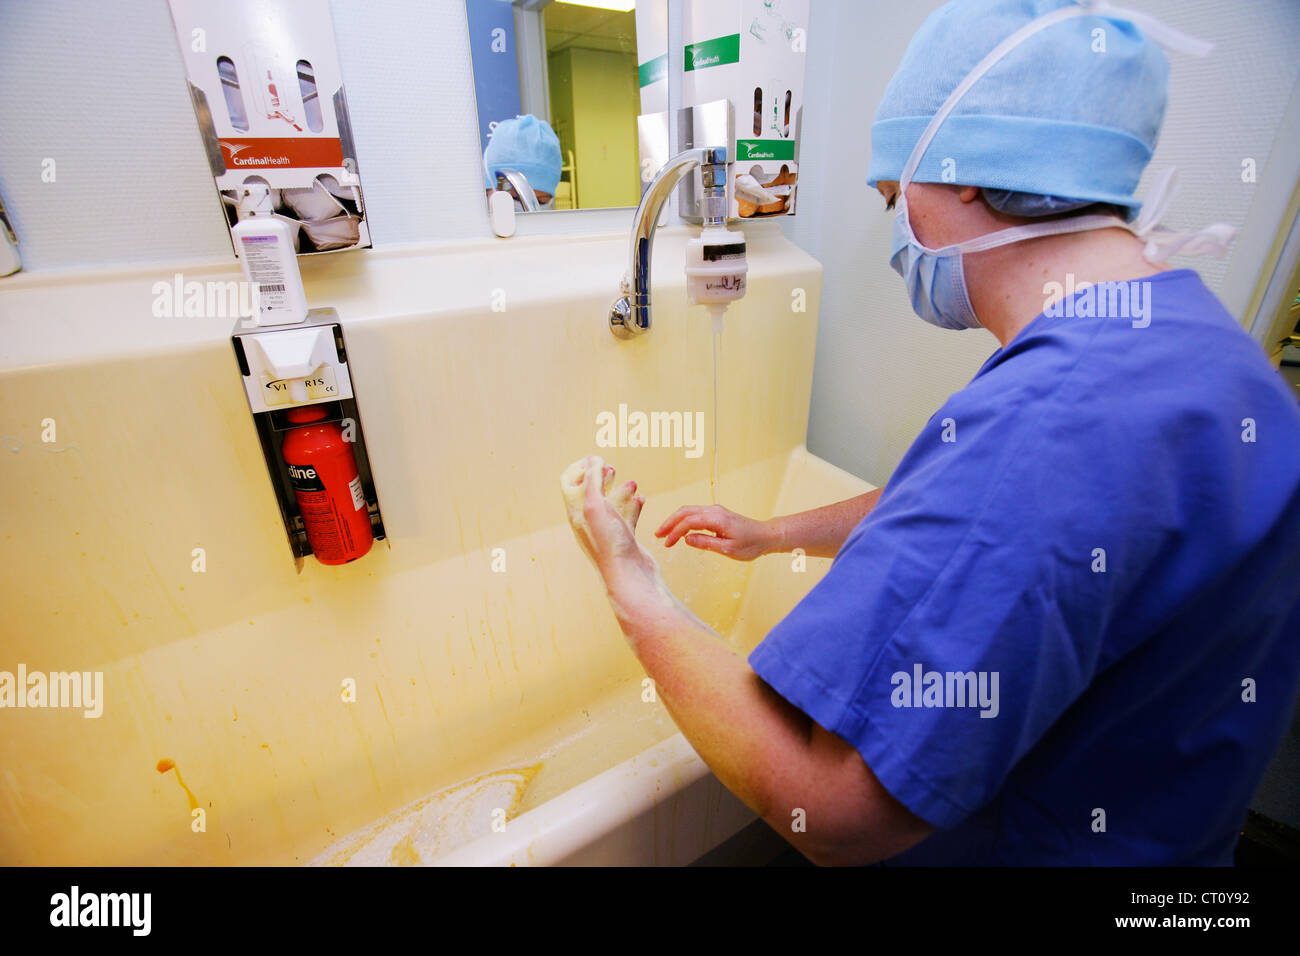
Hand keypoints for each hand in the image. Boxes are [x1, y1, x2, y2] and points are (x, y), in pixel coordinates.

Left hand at [562, 456, 699, 630]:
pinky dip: (633, 505)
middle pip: (589, 492)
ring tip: (631, 483)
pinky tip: (641, 498)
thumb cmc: (610, 544)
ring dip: (619, 490)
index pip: (568, 483)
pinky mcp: (624, 538)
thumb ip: (593, 481)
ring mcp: (607, 531)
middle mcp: (589, 522)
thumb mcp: (596, 506)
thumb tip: (592, 459)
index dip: (579, 468)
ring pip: (610, 503)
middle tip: (611, 468)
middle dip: (600, 476)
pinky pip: (627, 517)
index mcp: (576, 513)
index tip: (595, 459)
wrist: (630, 578)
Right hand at [654, 504, 780, 560]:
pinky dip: (684, 520)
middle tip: (657, 535)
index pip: (689, 522)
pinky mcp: (717, 514)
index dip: (675, 532)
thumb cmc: (751, 544)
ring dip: (675, 521)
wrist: (766, 535)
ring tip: (664, 533)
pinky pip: (695, 514)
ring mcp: (715, 510)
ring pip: (689, 511)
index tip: (667, 544)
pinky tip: (679, 531)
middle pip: (685, 512)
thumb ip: (706, 543)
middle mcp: (714, 510)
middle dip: (669, 522)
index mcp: (716, 519)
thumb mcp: (728, 549)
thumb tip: (687, 539)